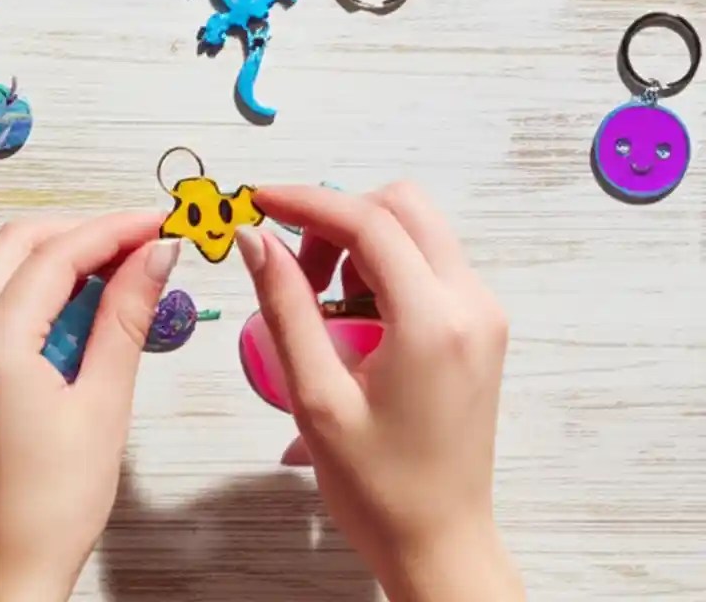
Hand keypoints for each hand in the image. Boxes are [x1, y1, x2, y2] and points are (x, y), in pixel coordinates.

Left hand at [0, 213, 177, 601]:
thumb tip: (152, 256)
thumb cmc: (51, 511)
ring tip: (108, 276)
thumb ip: (124, 319)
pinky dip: (19, 293)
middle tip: (135, 244)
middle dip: (76, 233)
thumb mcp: (103, 407)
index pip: (55, 256)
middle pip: (11, 245)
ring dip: (46, 259)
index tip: (156, 224)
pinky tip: (64, 313)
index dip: (113, 230)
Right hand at [234, 183, 523, 601]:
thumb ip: (286, 307)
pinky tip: (351, 319)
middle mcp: (472, 304)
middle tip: (293, 271)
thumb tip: (257, 239)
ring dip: (359, 242)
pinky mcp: (480, 326)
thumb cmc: (378, 486)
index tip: (257, 202)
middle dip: (336, 218)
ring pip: (416, 229)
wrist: (440, 540)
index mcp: (433, 322)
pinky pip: (428, 264)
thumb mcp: (316, 397)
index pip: (368, 221)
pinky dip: (381, 268)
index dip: (305, 201)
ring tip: (319, 307)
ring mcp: (483, 313)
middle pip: (401, 207)